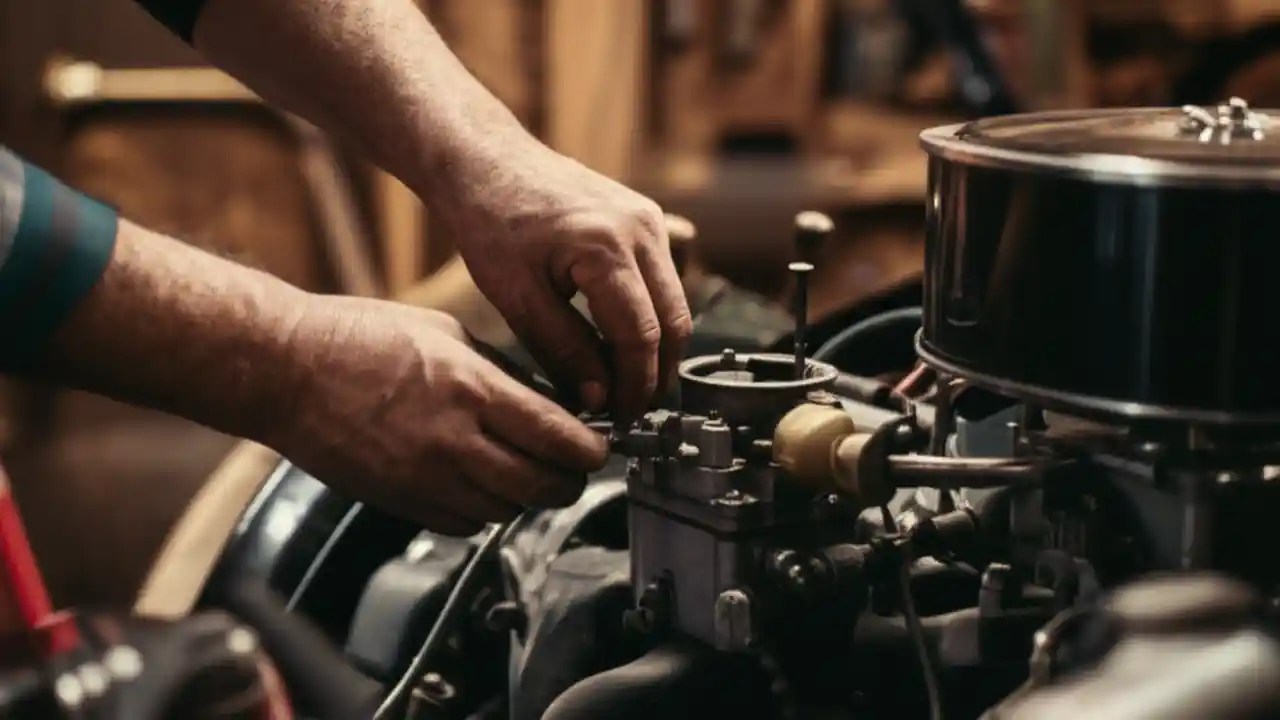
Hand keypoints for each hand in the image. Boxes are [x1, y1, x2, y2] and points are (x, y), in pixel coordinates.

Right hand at [270, 295, 608, 534]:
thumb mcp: (445, 334)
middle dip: (568, 480)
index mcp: (472, 389)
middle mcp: (453, 440)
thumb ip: (500, 372)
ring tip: (525, 472)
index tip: (598, 447)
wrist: (285, 369)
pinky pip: (464, 523)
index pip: (558, 437)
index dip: (591, 449)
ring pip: (506, 511)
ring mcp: (425, 477)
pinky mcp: (401, 501)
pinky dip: (483, 511)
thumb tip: (545, 401)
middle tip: (572, 467)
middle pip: (542, 486)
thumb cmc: (357, 338)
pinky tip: (478, 483)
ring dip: (525, 497)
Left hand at [440, 138, 692, 421]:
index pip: (642, 336)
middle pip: (674, 322)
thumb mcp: (518, 298)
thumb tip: (599, 399)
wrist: (488, 162)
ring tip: (623, 382)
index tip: (619, 417)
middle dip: (655, 373)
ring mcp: (650, 220)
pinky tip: (620, 340)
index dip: (634, 385)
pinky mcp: (647, 219)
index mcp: (608, 247)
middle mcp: (642, 228)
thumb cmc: (492, 222)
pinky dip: (652, 316)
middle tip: (628, 409)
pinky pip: (664, 279)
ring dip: (657, 347)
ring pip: (676, 303)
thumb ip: (563, 351)